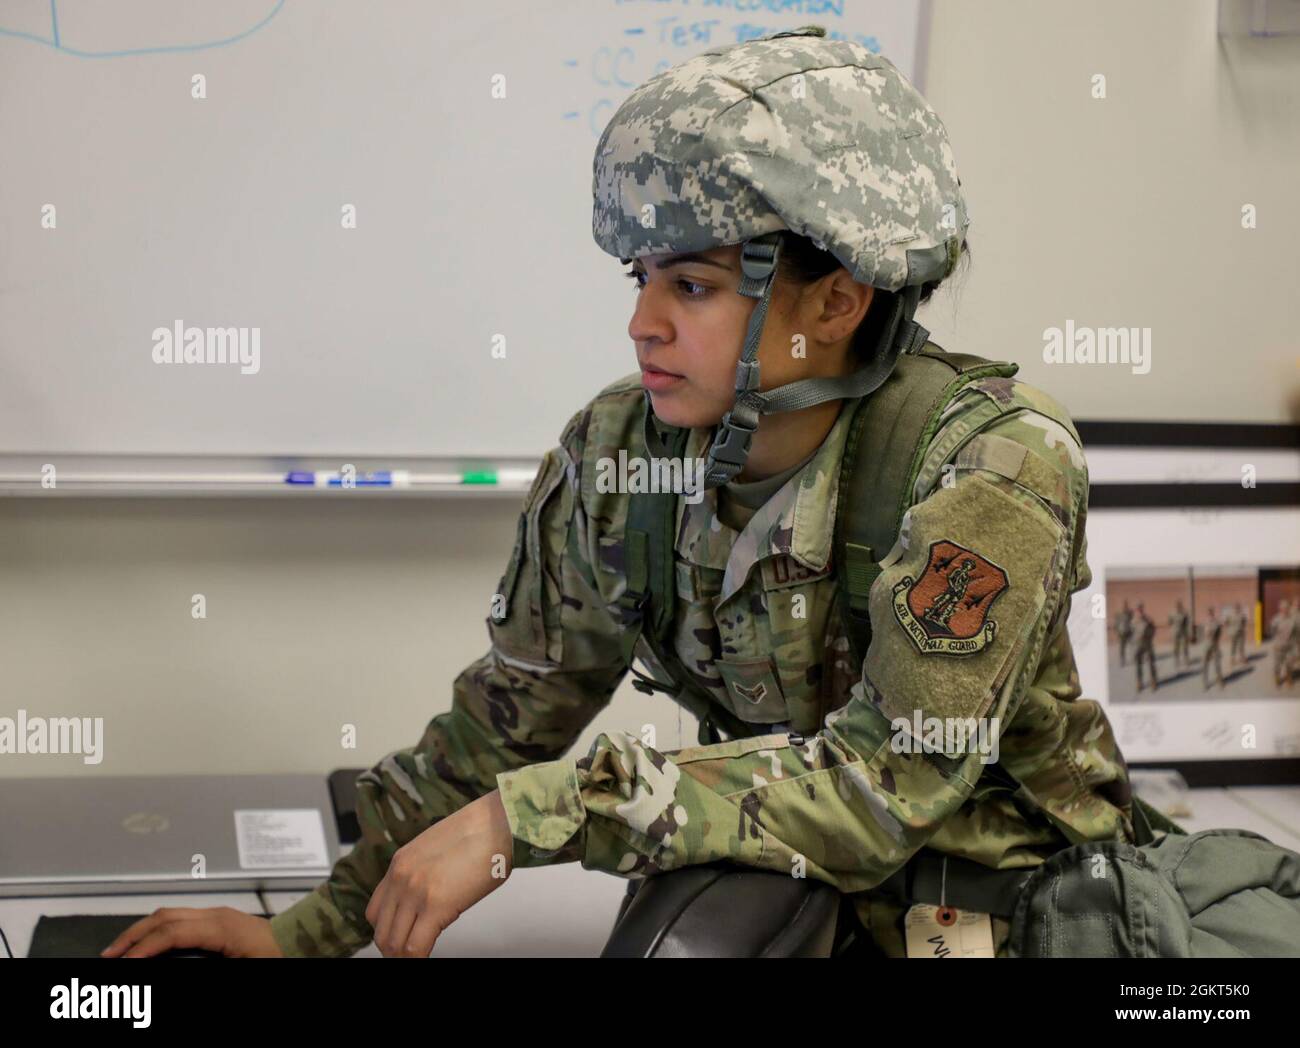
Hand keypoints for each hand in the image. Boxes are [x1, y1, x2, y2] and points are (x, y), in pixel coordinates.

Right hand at [100, 906, 282, 957]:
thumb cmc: (279, 957)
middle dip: (133, 936)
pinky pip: (182, 921)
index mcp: (223, 926)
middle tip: (107, 956)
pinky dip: (159, 932)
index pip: (171, 933)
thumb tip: (170, 962)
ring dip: (143, 932)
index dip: (143, 949)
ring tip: (120, 952)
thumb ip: (202, 965)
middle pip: (165, 917)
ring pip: (171, 916)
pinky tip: (149, 947)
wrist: (304, 945)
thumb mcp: (243, 969)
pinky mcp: (221, 922)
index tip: (122, 964)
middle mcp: (218, 915)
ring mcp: (219, 915)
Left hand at [365, 788, 514, 956]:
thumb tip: (428, 896)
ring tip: (419, 957)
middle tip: (409, 955)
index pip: (375, 912)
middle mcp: (401, 878)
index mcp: (400, 863)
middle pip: (381, 932)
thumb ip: (422, 872)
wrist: (497, 822)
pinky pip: (416, 948)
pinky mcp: (437, 906)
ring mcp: (416, 893)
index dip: (388, 931)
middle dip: (393, 950)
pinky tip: (428, 956)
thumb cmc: (478, 832)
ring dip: (404, 956)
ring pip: (393, 944)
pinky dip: (418, 959)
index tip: (401, 938)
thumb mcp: (435, 847)